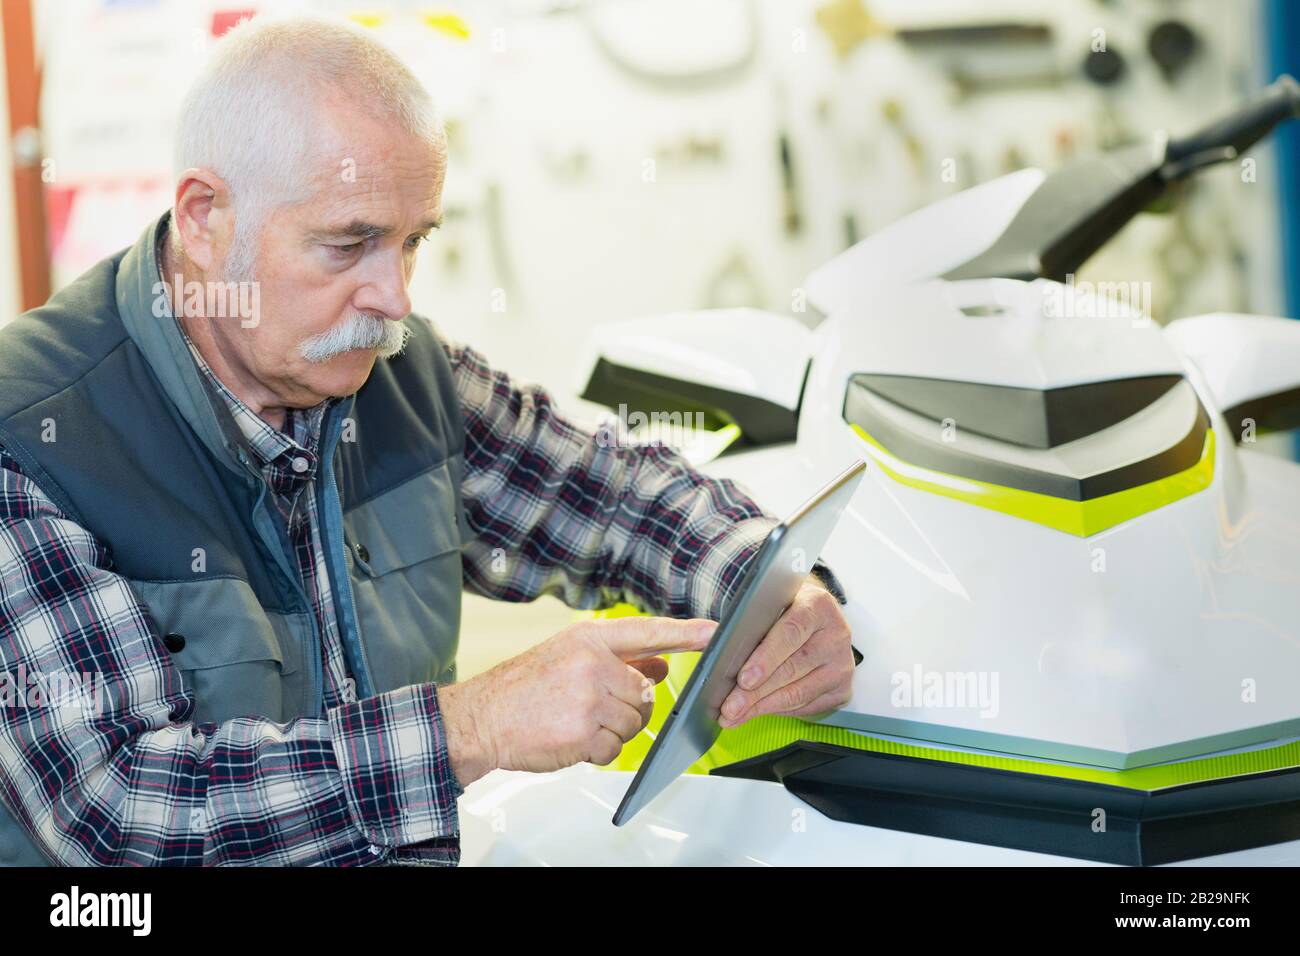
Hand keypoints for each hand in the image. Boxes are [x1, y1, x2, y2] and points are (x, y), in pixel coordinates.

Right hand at [439, 616, 715, 785]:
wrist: (479, 719)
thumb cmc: (521, 690)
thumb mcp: (568, 657)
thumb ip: (616, 659)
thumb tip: (658, 666)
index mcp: (589, 638)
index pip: (649, 632)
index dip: (686, 634)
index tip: (716, 633)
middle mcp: (592, 663)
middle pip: (645, 692)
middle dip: (626, 707)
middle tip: (589, 707)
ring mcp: (589, 698)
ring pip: (635, 722)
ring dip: (612, 731)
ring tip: (576, 722)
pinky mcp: (584, 732)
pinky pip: (616, 748)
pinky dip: (599, 751)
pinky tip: (571, 739)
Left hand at [718, 578, 853, 727]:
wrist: (811, 617)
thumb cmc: (784, 611)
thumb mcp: (767, 604)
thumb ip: (746, 622)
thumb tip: (709, 642)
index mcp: (818, 605)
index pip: (791, 633)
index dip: (766, 658)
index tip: (744, 679)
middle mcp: (837, 633)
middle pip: (793, 668)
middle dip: (756, 692)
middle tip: (730, 706)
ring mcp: (843, 663)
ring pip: (799, 692)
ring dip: (763, 707)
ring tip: (735, 714)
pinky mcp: (842, 688)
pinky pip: (806, 706)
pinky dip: (778, 711)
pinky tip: (758, 710)